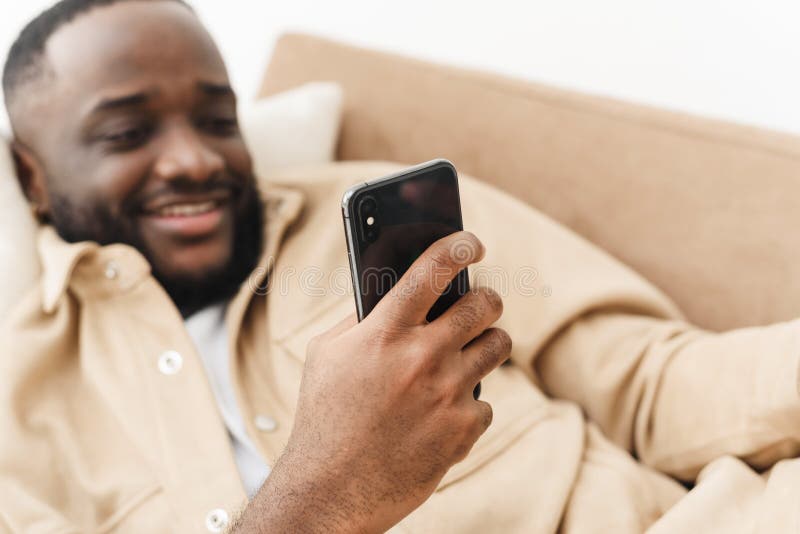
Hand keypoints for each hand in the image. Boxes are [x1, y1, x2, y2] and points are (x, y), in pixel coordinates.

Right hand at [242, 232, 510, 532]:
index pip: (432, 270)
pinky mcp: (463, 429)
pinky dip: (468, 403)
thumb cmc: (324, 416)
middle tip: (478, 304)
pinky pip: (485, 400)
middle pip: (483, 304)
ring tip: (468, 352)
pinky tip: (443, 411)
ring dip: (486, 343)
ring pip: (498, 345)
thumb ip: (363, 319)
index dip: (458, 245)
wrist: (331, 489)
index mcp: (384, 332)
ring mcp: (448, 394)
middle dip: (484, 299)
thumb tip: (394, 292)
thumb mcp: (327, 354)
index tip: (472, 241)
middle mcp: (422, 357)